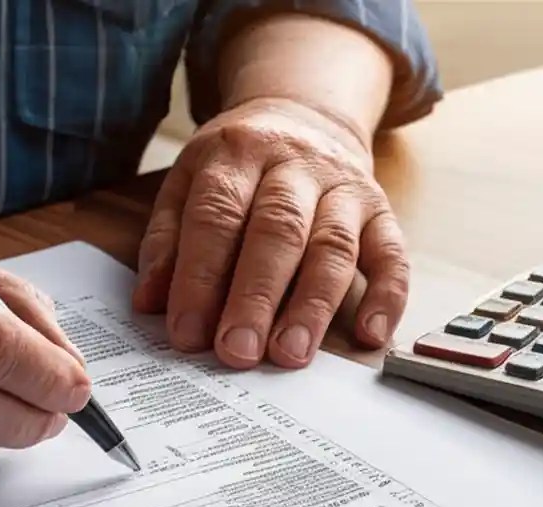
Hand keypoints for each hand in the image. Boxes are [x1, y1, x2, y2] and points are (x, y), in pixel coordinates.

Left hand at [133, 96, 408, 368]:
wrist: (306, 115)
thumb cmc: (239, 167)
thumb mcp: (189, 181)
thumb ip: (167, 241)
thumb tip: (150, 303)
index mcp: (236, 154)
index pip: (216, 216)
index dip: (199, 277)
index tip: (188, 333)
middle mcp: (295, 164)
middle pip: (278, 231)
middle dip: (255, 297)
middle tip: (238, 351)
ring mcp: (344, 186)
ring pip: (334, 246)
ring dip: (313, 305)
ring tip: (291, 354)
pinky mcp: (381, 210)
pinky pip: (392, 254)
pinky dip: (386, 297)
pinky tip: (369, 336)